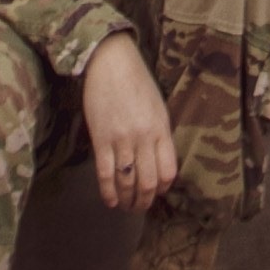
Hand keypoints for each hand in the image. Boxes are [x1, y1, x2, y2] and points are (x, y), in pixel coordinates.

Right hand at [82, 32, 177, 211]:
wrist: (111, 62)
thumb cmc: (136, 82)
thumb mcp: (157, 106)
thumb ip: (159, 134)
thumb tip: (158, 160)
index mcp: (161, 128)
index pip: (168, 171)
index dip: (162, 187)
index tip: (156, 192)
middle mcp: (144, 136)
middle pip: (148, 182)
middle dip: (144, 201)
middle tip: (139, 207)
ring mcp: (122, 139)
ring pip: (127, 181)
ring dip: (127, 200)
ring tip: (125, 206)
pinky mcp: (101, 138)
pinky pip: (105, 173)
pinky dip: (109, 192)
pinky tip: (110, 201)